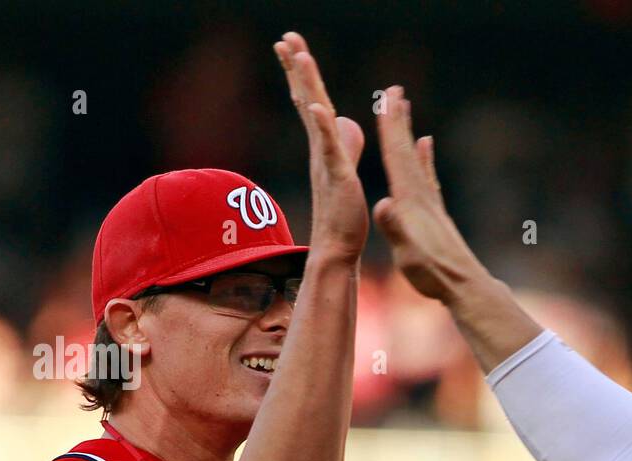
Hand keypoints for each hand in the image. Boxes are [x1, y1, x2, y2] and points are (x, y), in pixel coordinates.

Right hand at [273, 31, 367, 262]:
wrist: (338, 250)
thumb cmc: (342, 216)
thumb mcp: (346, 171)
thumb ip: (345, 145)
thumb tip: (344, 122)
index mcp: (324, 148)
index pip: (312, 103)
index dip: (302, 76)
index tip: (293, 47)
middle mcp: (320, 150)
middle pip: (307, 101)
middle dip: (296, 68)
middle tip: (285, 38)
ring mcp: (327, 163)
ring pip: (316, 117)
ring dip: (307, 86)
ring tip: (299, 56)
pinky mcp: (339, 179)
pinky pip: (330, 149)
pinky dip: (324, 127)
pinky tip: (318, 107)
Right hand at [373, 85, 486, 303]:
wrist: (464, 286)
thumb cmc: (433, 274)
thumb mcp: (408, 254)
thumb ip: (395, 228)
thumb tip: (384, 204)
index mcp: (410, 202)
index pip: (396, 157)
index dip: (390, 128)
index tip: (386, 98)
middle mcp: (422, 196)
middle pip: (406, 150)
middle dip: (398, 120)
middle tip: (394, 90)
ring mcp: (431, 203)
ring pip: (416, 158)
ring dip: (408, 132)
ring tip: (405, 109)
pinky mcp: (436, 212)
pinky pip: (427, 175)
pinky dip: (424, 157)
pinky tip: (426, 146)